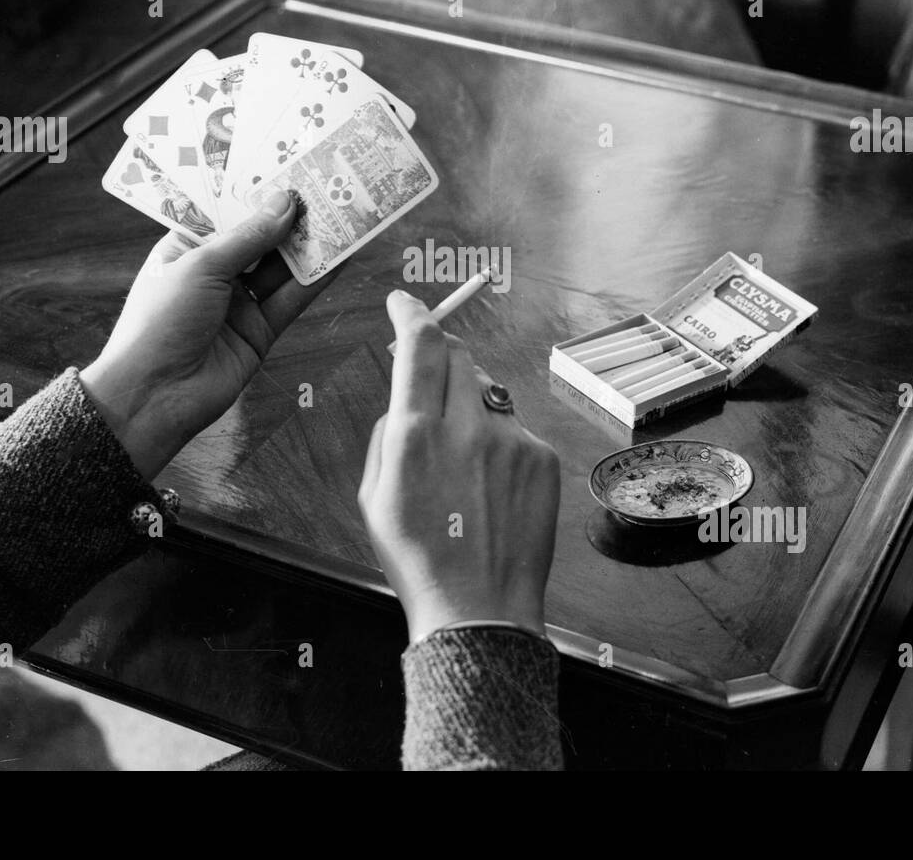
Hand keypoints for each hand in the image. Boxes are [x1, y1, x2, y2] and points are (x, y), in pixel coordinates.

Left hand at [81, 188, 331, 478]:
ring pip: (281, 267)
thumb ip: (248, 236)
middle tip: (326, 186)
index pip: (228, 214)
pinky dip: (317, 279)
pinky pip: (293, 299)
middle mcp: (214, 273)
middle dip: (291, 216)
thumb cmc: (159, 322)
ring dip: (310, 244)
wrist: (153, 397)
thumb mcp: (200, 267)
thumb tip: (286, 201)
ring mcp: (239, 303)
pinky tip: (342, 255)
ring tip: (343, 213)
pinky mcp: (261, 331)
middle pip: (260, 239)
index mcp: (186, 249)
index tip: (290, 168)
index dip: (257, 193)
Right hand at [357, 291, 560, 642]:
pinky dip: (497, 438)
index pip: (418, 345)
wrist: (479, 609)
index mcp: (414, 435)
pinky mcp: (540, 458)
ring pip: (487, 389)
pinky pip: (514, 425)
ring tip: (461, 457)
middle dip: (438, 352)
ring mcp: (510, 441)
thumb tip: (405, 397)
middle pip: (457, 353)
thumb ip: (386, 434)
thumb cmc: (419, 558)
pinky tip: (489, 482)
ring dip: (468, 401)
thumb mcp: (372, 497)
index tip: (403, 302)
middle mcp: (465, 428)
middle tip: (428, 375)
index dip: (410, 312)